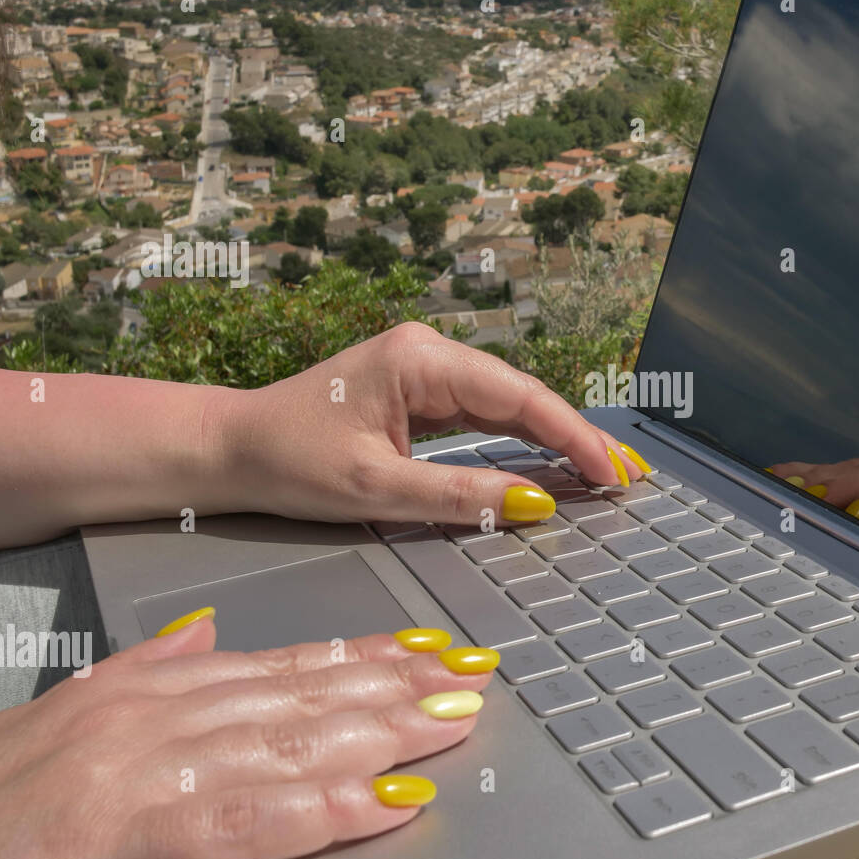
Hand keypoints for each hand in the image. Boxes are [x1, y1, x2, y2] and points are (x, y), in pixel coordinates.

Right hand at [0, 615, 495, 858]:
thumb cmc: (0, 793)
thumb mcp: (72, 710)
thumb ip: (146, 667)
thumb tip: (202, 632)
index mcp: (158, 690)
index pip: (285, 666)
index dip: (365, 659)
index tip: (429, 652)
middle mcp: (166, 718)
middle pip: (305, 698)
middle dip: (395, 689)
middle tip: (468, 680)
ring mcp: (156, 774)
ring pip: (294, 744)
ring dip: (382, 735)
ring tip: (449, 723)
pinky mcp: (143, 839)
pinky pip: (252, 819)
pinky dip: (322, 806)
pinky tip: (381, 799)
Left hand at [213, 322, 650, 526]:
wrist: (229, 448)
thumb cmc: (287, 460)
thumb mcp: (374, 488)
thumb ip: (460, 495)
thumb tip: (536, 504)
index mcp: (421, 361)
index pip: (519, 397)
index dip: (573, 436)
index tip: (612, 474)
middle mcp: (430, 354)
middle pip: (524, 395)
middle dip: (578, 436)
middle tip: (628, 476)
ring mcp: (425, 371)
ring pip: (510, 405)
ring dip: (556, 438)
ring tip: (606, 471)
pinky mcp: (419, 393)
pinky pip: (485, 415)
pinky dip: (522, 440)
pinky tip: (555, 460)